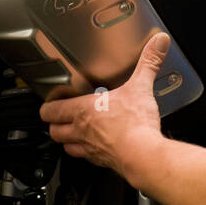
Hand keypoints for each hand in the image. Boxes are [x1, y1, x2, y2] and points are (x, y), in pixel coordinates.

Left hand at [39, 31, 169, 177]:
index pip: (51, 110)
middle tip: (58, 119)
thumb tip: (158, 42)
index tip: (49, 104)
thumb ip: (148, 62)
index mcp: (84, 110)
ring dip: (67, 141)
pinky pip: (87, 159)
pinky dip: (87, 153)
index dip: (47, 107)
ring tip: (72, 134)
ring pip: (67, 147)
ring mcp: (90, 149)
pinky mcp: (102, 162)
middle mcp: (82, 131)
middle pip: (54, 131)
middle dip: (54, 125)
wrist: (143, 155)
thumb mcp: (141, 86)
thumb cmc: (135, 124)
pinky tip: (96, 149)